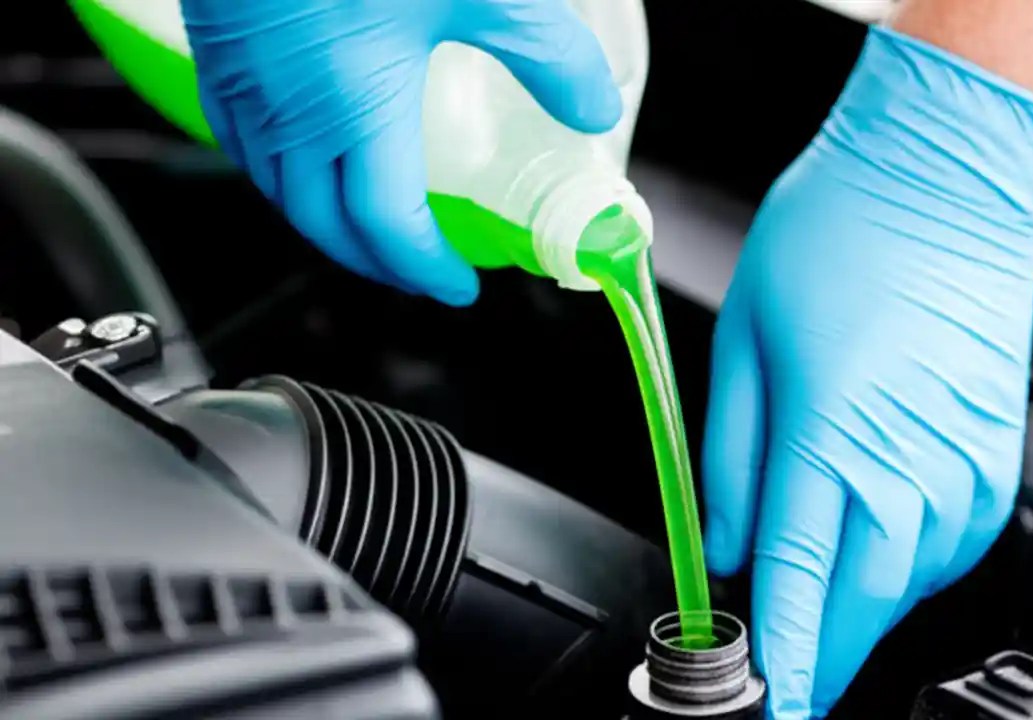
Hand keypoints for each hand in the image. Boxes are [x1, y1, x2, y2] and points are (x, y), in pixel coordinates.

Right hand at [179, 0, 621, 304]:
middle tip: (414, 272)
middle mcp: (292, 116)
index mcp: (357, 112)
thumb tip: (593, 107)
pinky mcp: (218, 54)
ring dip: (324, 226)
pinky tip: (297, 158)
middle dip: (375, 264)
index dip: (426, 270)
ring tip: (364, 230)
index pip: (391, 230)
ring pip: (277, 192)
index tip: (457, 286)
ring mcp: (246, 88)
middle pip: (327, 228)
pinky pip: (238, 144)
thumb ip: (547, 54)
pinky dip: (277, 175)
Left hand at [700, 27, 1032, 717]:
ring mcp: (964, 459)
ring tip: (822, 608)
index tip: (770, 703)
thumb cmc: (835, 235)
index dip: (783, 658)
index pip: (797, 581)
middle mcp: (906, 458)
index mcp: (827, 432)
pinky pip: (955, 545)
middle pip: (863, 604)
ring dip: (864, 611)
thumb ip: (724, 460)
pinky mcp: (999, 450)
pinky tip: (880, 550)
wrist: (941, 176)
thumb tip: (719, 544)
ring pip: (911, 583)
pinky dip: (913, 567)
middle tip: (787, 675)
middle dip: (824, 653)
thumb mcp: (740, 340)